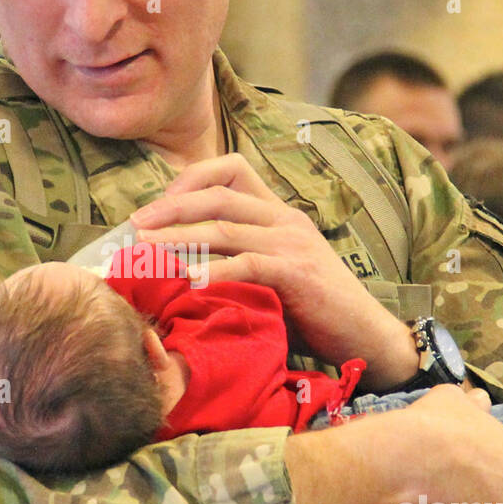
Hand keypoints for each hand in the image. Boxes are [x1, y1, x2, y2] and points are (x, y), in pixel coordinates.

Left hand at [131, 154, 418, 387]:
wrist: (367, 335)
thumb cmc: (315, 311)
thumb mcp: (275, 273)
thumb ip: (240, 258)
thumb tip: (183, 262)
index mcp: (279, 213)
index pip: (232, 168)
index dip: (189, 179)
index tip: (157, 206)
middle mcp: (285, 219)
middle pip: (218, 193)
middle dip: (170, 207)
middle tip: (135, 226)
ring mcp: (293, 243)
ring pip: (224, 226)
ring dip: (178, 237)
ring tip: (146, 249)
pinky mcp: (297, 273)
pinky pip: (247, 262)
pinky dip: (213, 270)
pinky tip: (187, 281)